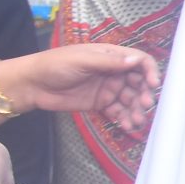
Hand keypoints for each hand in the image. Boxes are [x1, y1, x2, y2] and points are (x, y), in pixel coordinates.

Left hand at [0, 46, 161, 131]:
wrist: (31, 84)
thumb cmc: (55, 65)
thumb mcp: (82, 60)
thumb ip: (109, 62)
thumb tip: (136, 62)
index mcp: (111, 56)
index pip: (139, 61)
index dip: (150, 71)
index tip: (153, 84)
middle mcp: (114, 72)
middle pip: (139, 82)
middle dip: (145, 94)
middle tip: (144, 105)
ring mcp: (109, 89)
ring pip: (131, 99)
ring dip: (137, 110)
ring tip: (136, 121)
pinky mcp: (101, 104)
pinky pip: (119, 111)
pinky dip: (125, 119)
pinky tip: (127, 126)